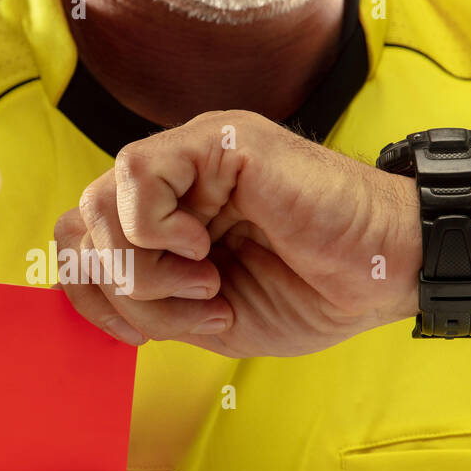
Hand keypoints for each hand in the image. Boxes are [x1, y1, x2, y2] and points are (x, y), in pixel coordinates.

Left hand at [55, 110, 418, 356]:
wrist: (390, 270)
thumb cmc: (314, 291)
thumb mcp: (208, 320)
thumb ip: (144, 304)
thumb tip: (80, 284)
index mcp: (168, 219)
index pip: (81, 242)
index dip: (93, 294)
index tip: (146, 332)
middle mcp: (173, 182)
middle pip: (82, 226)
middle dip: (124, 289)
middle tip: (196, 305)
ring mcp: (192, 155)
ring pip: (100, 202)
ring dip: (145, 265)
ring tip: (208, 282)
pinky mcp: (216, 138)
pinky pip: (136, 172)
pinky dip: (156, 227)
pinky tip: (203, 243)